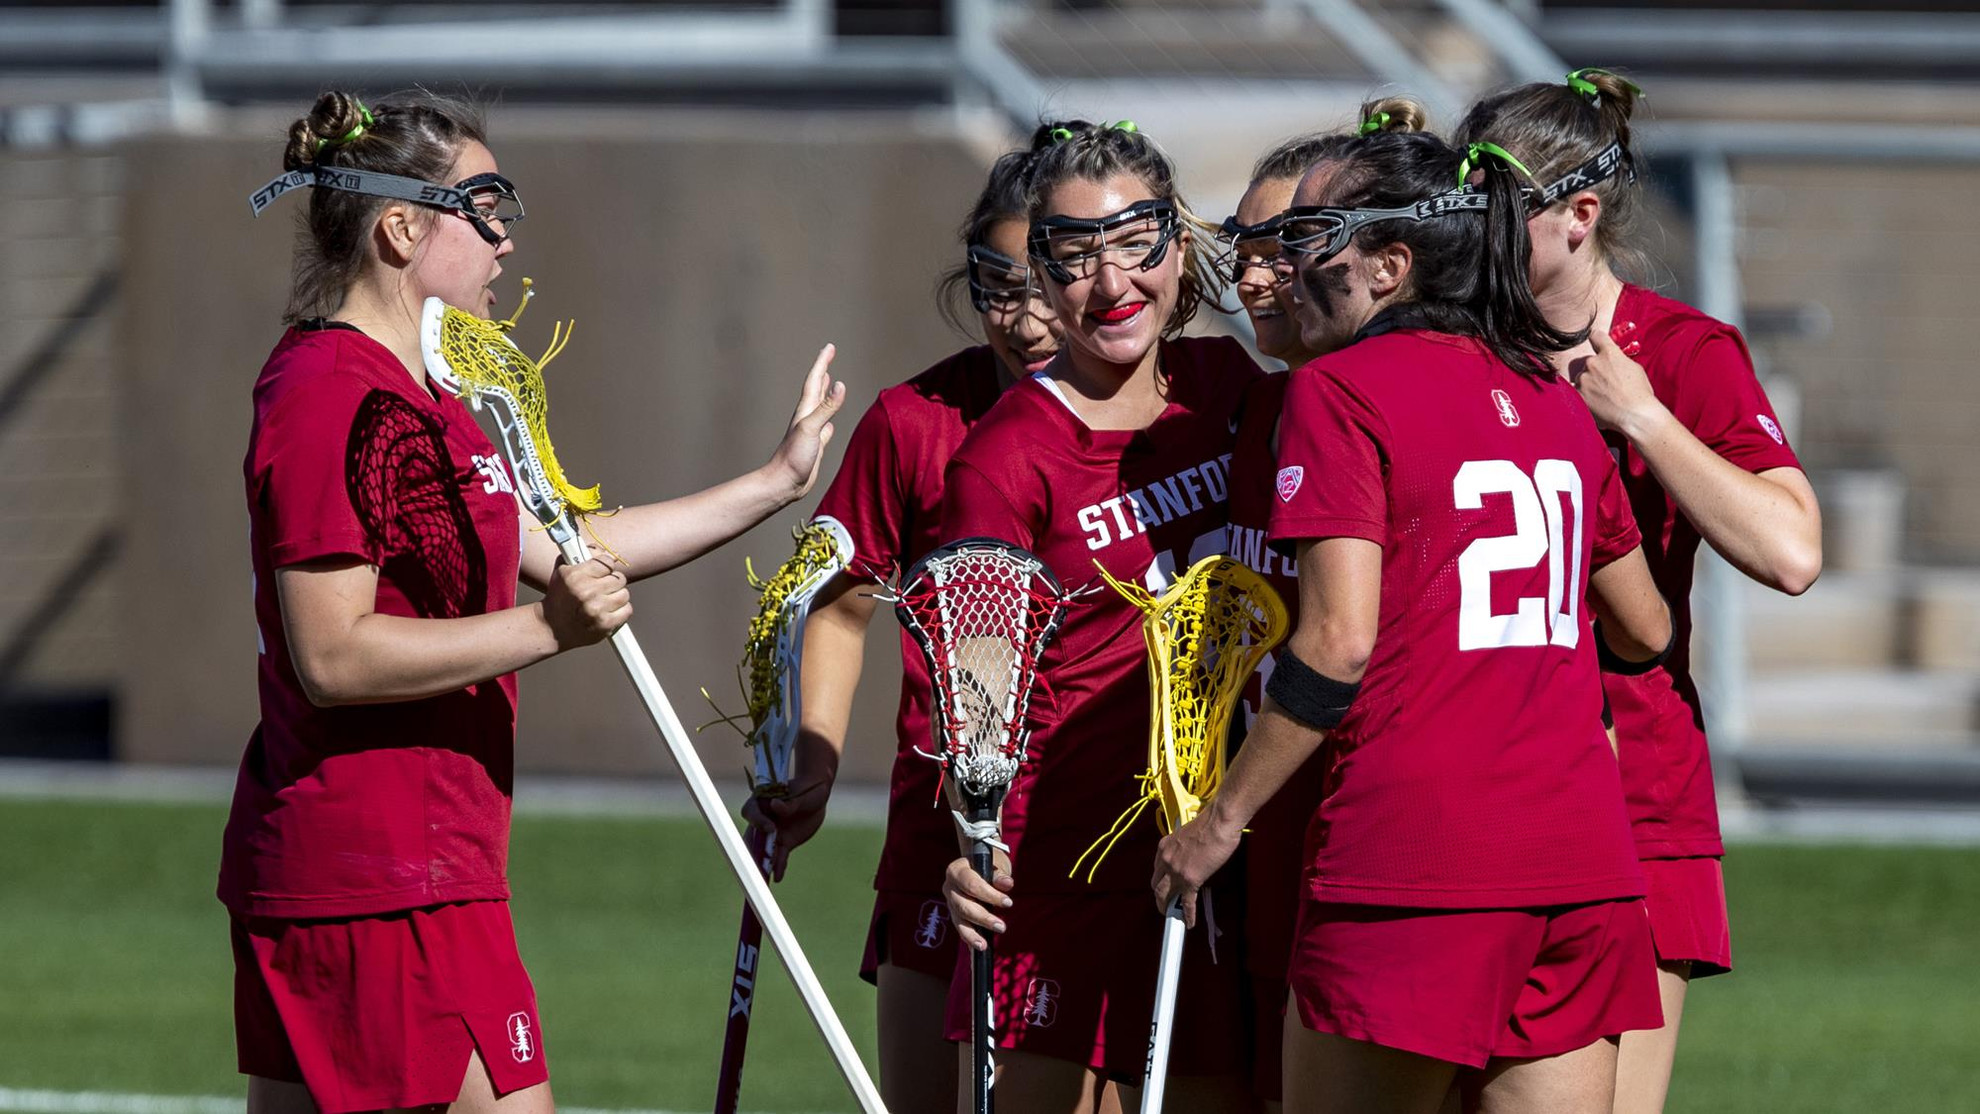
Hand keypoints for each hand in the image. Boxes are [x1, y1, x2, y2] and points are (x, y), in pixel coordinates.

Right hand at [543, 557, 630, 649]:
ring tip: (604, 601)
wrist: (552, 628)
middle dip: (612, 583)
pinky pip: (627, 610)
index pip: (607, 562)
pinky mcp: (605, 624)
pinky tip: (609, 612)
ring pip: (624, 594)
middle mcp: (586, 592)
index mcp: (575, 576)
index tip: (601, 573)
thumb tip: (609, 552)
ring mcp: (596, 609)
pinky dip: (621, 611)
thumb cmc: (559, 598)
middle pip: (619, 578)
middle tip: (602, 589)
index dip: (606, 568)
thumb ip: (582, 554)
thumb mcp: (563, 571)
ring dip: (617, 597)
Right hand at [741, 778, 831, 880]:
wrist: (816, 795)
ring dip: (763, 863)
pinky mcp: (784, 842)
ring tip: (764, 876)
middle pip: (753, 836)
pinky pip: (779, 857)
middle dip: (753, 850)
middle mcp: (764, 819)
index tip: (771, 827)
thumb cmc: (806, 788)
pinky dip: (778, 867)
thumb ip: (789, 803)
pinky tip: (777, 877)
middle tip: (755, 862)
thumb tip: (776, 805)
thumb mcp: (801, 794)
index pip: (751, 812)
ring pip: (764, 850)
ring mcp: (773, 833)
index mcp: (762, 802)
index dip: (758, 821)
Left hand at [765, 344, 847, 501]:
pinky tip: (831, 423)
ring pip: (821, 407)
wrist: (784, 483)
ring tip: (831, 381)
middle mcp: (808, 418)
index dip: (823, 362)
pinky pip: (825, 429)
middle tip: (829, 356)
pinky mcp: (815, 446)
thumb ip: (827, 407)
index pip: (815, 380)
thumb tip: (840, 385)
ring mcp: (811, 432)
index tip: (830, 347)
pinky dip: (829, 420)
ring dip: (826, 393)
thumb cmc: (793, 457)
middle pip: (817, 388)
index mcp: (806, 411)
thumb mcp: (811, 428)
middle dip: (824, 371)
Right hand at [944, 851, 1013, 951]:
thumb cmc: (988, 864)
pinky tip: (978, 948)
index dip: (989, 895)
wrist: (977, 865)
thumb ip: (1000, 875)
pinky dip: (969, 938)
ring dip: (973, 933)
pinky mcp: (955, 915)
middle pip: (963, 905)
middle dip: (983, 918)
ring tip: (984, 946)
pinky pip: (961, 928)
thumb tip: (1007, 884)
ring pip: (960, 920)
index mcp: (957, 870)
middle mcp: (949, 887)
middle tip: (1001, 927)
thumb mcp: (996, 864)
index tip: (1008, 903)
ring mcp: (950, 902)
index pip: (971, 884)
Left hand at [1151, 808, 1242, 928]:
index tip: (1166, 886)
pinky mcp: (1190, 879)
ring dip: (1168, 907)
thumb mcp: (1187, 834)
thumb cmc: (1209, 824)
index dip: (1161, 880)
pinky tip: (1189, 923)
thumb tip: (1191, 857)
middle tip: (1165, 905)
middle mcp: (1166, 859)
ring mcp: (1176, 871)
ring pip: (1165, 895)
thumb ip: (1184, 848)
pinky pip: (1187, 902)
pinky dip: (1188, 914)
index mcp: (1164, 846)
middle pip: (1157, 885)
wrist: (1218, 822)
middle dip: (1160, 897)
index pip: (1157, 869)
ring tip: (1172, 917)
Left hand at [1569, 321, 1658, 433]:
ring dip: (1589, 385)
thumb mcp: (1634, 369)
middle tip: (1608, 384)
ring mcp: (1583, 379)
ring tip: (1605, 397)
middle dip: (1595, 371)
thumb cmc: (1639, 393)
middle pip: (1589, 363)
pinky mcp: (1578, 395)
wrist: (1635, 415)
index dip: (1597, 340)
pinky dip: (1586, 398)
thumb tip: (1613, 362)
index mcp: (1609, 353)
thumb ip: (1619, 361)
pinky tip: (1599, 404)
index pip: (1596, 336)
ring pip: (1582, 379)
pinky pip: (1579, 393)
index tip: (1596, 343)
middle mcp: (1592, 363)